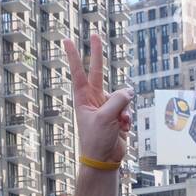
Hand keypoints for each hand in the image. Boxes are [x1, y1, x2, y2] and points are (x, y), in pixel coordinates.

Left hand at [64, 34, 132, 165]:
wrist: (105, 160)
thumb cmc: (98, 140)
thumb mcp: (107, 117)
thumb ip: (118, 99)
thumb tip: (128, 91)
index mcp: (83, 99)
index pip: (78, 72)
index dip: (74, 56)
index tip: (67, 40)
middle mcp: (94, 100)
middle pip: (97, 72)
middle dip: (97, 54)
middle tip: (95, 35)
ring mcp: (106, 107)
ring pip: (121, 96)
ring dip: (124, 108)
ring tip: (119, 123)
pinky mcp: (117, 115)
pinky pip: (127, 108)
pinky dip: (128, 118)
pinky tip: (123, 129)